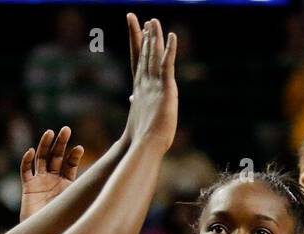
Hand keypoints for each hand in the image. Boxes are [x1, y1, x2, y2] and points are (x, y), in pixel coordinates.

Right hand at [18, 127, 84, 221]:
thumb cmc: (67, 225)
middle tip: (66, 130)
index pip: (70, 164)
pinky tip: (30, 151)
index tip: (80, 148)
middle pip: (56, 156)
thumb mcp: (81, 206)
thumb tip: (120, 188)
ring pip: (41, 159)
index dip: (74, 155)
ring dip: (44, 145)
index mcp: (67, 183)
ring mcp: (40, 182)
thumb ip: (93, 195)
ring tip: (50, 133)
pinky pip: (25, 171)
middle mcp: (54, 179)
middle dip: (61, 143)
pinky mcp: (28, 188)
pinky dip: (26, 161)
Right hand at [123, 13, 177, 148]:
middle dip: (143, 35)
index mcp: (139, 88)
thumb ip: (137, 102)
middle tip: (141, 18)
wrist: (143, 144)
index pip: (137, 61)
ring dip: (154, 37)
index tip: (137, 28)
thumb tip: (132, 97)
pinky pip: (167, 64)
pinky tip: (172, 36)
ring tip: (154, 21)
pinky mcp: (165, 89)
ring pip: (153, 55)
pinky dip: (169, 50)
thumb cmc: (142, 136)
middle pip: (143, 54)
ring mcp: (153, 85)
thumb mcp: (140, 114)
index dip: (137, 44)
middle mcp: (144, 83)